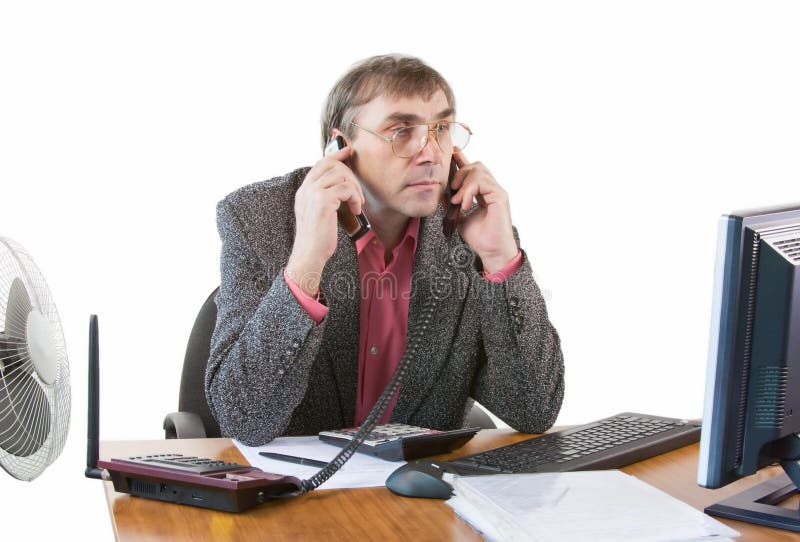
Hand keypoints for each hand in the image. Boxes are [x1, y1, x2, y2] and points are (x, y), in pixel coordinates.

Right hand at [286, 146, 363, 295]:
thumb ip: (325, 196)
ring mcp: (313, 193)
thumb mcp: (318, 213)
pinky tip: (356, 210)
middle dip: (351, 176)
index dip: (336, 155)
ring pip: (342, 175)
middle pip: (333, 165)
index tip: (348, 150)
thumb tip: (342, 185)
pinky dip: (356, 198)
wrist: (309, 254)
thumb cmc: (317, 238)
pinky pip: (346, 188)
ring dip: (356, 189)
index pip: (320, 163)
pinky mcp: (323, 201)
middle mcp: (306, 189)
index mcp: (304, 190)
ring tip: (357, 205)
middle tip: (358, 195)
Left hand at [449, 149, 518, 273]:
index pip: (473, 171)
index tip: (451, 153)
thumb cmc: (480, 238)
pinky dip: (469, 191)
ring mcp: (497, 191)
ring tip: (458, 201)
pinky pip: (482, 182)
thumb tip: (440, 192)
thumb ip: (452, 203)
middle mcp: (492, 189)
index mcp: (483, 193)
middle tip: (452, 191)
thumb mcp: (459, 216)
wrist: (491, 252)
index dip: (462, 160)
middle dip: (459, 173)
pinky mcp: (500, 196)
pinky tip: (465, 204)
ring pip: (478, 170)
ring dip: (463, 184)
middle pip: (476, 166)